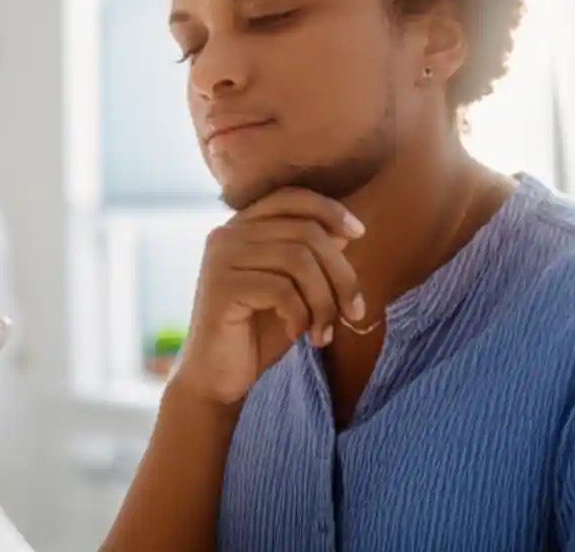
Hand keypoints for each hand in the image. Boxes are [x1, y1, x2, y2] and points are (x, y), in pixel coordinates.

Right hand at [171, 188, 365, 405]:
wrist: (216, 377)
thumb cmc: (257, 333)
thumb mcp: (294, 291)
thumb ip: (311, 259)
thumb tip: (345, 232)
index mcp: (242, 227)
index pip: (292, 197)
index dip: (330, 210)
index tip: (358, 235)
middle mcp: (227, 234)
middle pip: (306, 233)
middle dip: (341, 274)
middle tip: (353, 312)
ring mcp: (221, 258)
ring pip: (298, 260)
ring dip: (324, 301)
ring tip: (323, 332)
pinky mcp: (221, 287)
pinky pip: (281, 290)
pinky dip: (301, 316)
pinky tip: (297, 335)